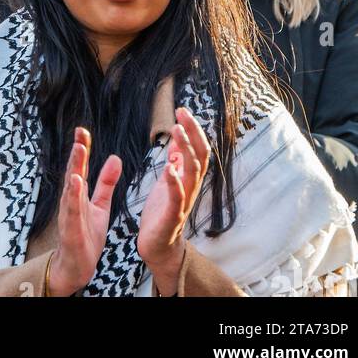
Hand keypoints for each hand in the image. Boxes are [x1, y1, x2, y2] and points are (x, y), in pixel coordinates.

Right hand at [46, 128, 121, 296]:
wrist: (77, 265)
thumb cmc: (86, 234)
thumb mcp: (100, 205)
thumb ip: (106, 183)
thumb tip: (115, 158)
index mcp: (79, 192)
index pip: (81, 165)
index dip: (82, 147)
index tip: (84, 130)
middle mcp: (72, 198)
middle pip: (74, 170)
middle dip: (77, 151)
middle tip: (81, 132)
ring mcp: (70, 212)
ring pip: (71, 186)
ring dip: (75, 167)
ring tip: (79, 149)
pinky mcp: (71, 227)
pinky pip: (72, 209)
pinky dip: (73, 194)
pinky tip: (75, 181)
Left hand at [137, 107, 210, 295]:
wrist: (158, 247)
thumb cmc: (162, 212)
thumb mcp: (168, 180)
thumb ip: (175, 160)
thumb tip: (179, 136)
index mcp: (188, 178)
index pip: (197, 149)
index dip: (193, 129)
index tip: (182, 110)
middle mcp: (190, 188)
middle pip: (199, 156)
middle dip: (193, 133)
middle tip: (183, 113)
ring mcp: (183, 202)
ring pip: (192, 173)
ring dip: (185, 150)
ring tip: (176, 131)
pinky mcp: (172, 217)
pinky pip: (177, 198)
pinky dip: (175, 182)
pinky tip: (169, 168)